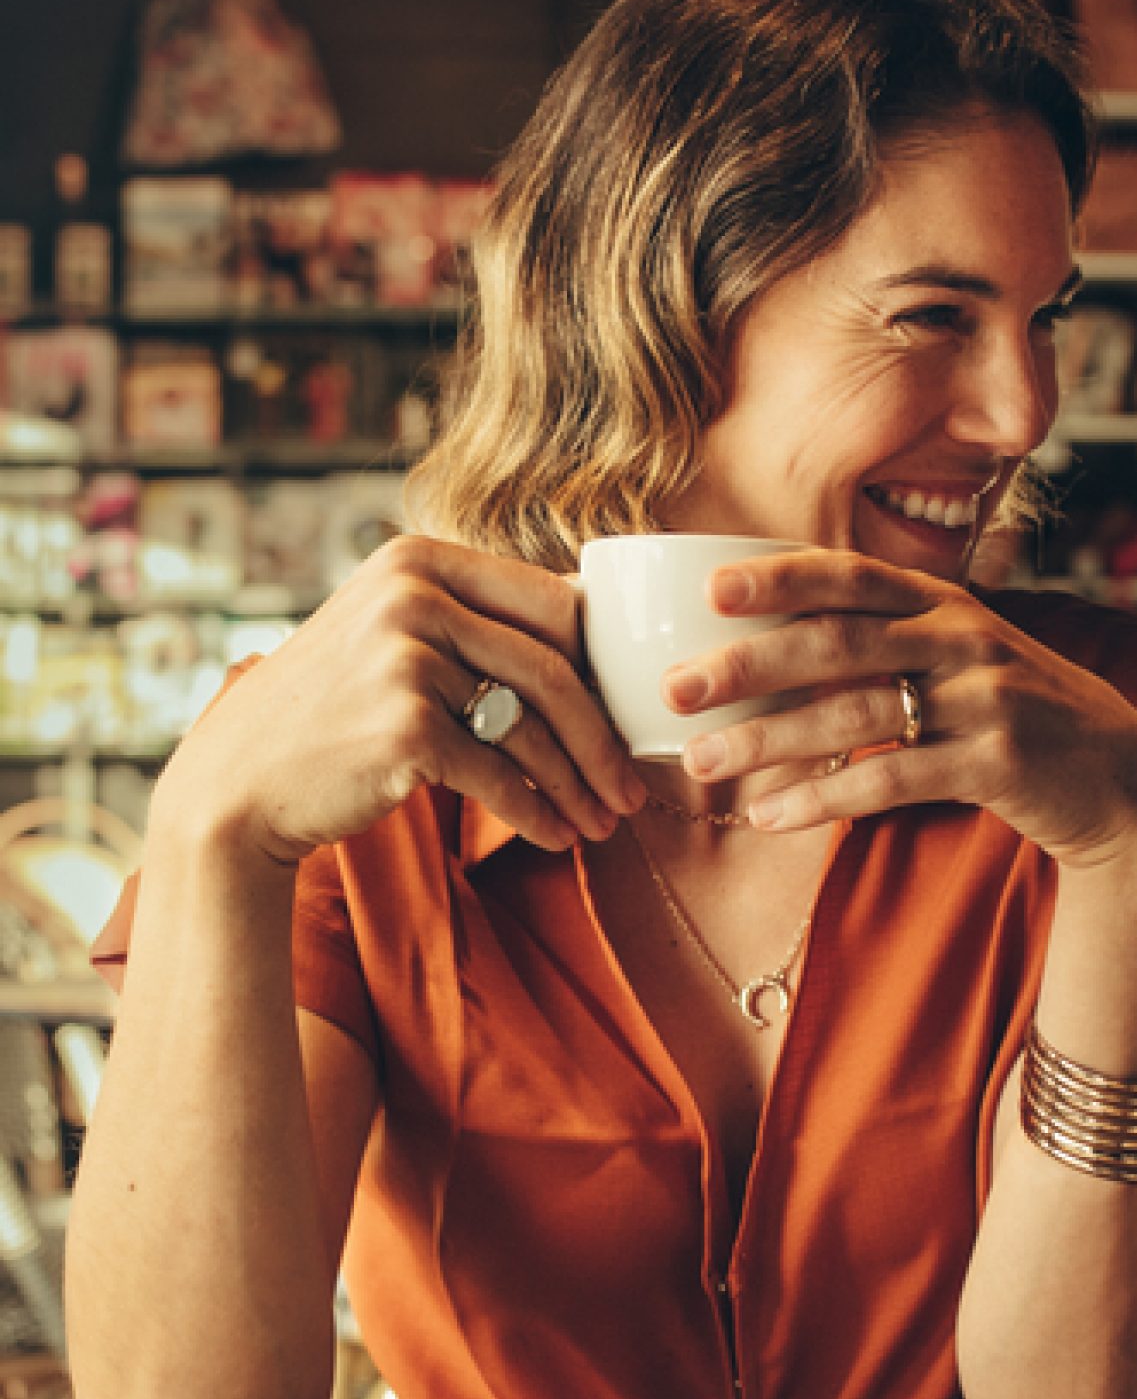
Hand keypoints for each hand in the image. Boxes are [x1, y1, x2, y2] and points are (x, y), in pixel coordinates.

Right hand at [153, 536, 645, 865]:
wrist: (241, 780)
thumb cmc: (337, 712)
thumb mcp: (395, 636)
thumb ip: (473, 621)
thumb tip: (589, 623)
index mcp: (421, 560)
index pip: (555, 607)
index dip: (603, 671)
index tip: (627, 721)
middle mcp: (413, 596)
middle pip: (556, 672)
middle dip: (604, 743)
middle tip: (632, 793)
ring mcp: (405, 659)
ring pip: (533, 732)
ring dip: (578, 788)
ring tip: (603, 826)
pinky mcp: (405, 727)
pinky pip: (500, 777)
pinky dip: (537, 815)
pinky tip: (557, 837)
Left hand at [665, 550, 1136, 868]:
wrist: (1118, 776)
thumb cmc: (1017, 716)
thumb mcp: (964, 659)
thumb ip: (890, 643)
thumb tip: (774, 653)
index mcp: (947, 604)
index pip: (853, 575)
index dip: (782, 576)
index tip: (710, 587)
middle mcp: (964, 640)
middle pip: (839, 641)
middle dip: (749, 664)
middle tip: (676, 689)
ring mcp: (984, 699)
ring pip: (856, 713)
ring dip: (770, 739)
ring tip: (703, 762)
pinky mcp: (997, 763)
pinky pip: (892, 779)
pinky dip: (825, 798)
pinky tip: (771, 815)